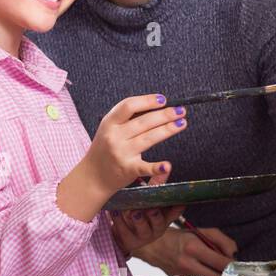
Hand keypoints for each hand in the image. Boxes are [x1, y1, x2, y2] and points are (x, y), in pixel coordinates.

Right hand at [59, 94, 186, 220]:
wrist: (93, 176)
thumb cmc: (105, 149)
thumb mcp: (109, 128)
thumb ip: (126, 118)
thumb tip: (154, 106)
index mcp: (109, 123)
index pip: (128, 106)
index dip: (147, 101)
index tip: (162, 99)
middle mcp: (114, 137)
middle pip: (143, 121)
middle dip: (165, 114)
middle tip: (180, 110)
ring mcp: (121, 153)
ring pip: (149, 138)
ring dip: (168, 129)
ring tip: (182, 123)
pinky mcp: (128, 170)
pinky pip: (145, 167)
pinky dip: (156, 167)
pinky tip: (167, 165)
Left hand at [110, 172, 183, 255]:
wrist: (125, 236)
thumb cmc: (140, 213)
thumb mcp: (149, 200)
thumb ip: (157, 185)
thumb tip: (166, 166)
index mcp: (164, 218)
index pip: (174, 213)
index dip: (177, 209)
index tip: (178, 201)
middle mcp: (157, 228)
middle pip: (158, 222)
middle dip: (154, 215)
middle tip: (150, 208)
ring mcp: (143, 236)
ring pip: (141, 227)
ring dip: (135, 218)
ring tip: (130, 211)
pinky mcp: (129, 241)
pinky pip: (123, 229)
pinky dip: (119, 220)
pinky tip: (115, 212)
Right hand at [140, 225, 238, 275]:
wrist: (156, 248)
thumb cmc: (181, 238)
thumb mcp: (201, 232)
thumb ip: (222, 240)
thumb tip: (234, 254)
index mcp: (193, 248)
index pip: (221, 263)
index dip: (234, 266)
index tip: (239, 265)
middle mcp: (188, 264)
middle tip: (236, 275)